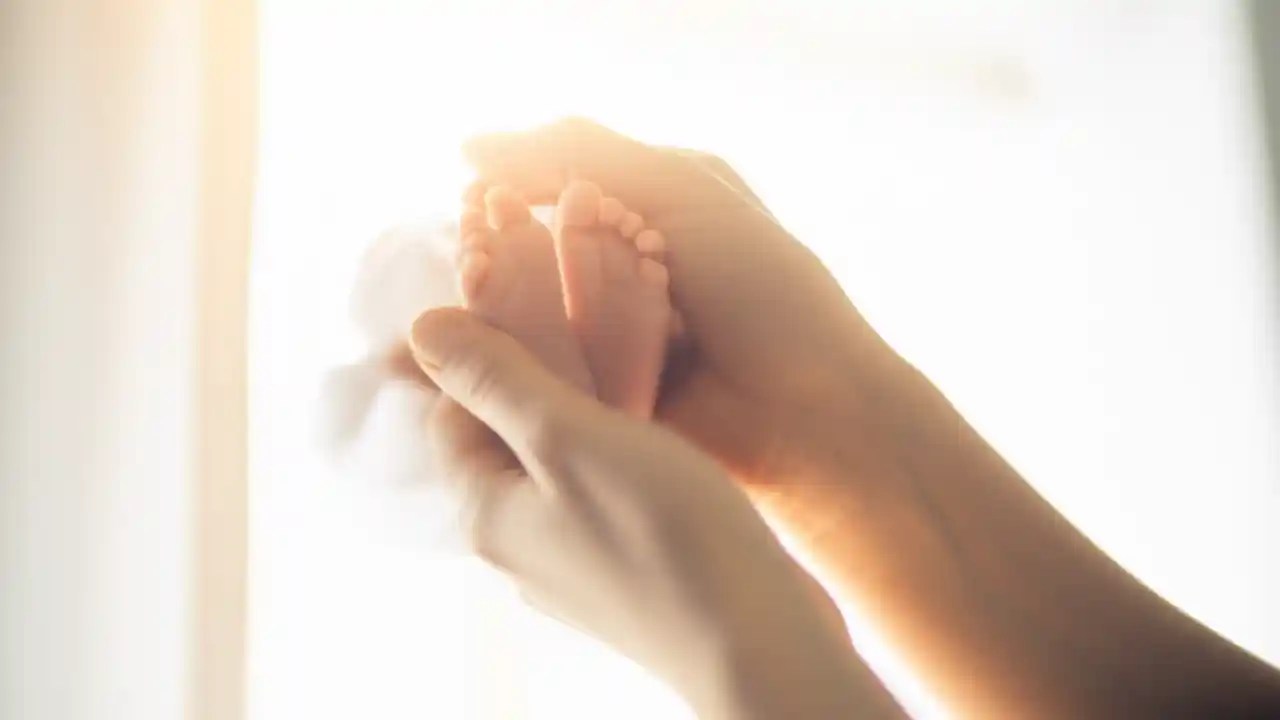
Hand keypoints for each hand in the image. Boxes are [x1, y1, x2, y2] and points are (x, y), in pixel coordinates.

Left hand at [410, 307, 900, 717]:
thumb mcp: (570, 437)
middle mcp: (519, 547)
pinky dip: (623, 453)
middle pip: (508, 438)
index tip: (540, 303)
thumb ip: (498, 380)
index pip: (454, 412)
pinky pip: (605, 496)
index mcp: (486, 515)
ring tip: (637, 367)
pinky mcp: (627, 575)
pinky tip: (666, 431)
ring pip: (563, 465)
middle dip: (544, 376)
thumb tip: (423, 329)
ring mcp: (574, 567)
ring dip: (590, 412)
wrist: (759, 643)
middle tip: (594, 324)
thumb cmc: (664, 535)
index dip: (488, 350)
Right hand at [462, 119, 914, 496]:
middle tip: (478, 244)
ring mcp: (615, 337)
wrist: (809, 408)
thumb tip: (469, 147)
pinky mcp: (603, 395)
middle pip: (538, 250)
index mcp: (653, 212)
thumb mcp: (680, 188)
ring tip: (474, 291)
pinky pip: (546, 371)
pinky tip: (476, 348)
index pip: (555, 188)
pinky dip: (516, 355)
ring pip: (534, 311)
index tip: (480, 197)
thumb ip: (579, 154)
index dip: (513, 190)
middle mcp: (630, 271)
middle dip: (504, 245)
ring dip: (504, 297)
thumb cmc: (763, 287)